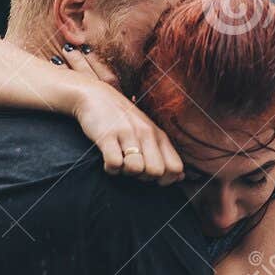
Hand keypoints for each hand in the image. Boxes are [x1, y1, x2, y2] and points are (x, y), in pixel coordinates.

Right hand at [62, 46, 183, 183]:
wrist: (93, 95)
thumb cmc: (123, 119)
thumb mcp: (148, 132)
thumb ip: (165, 153)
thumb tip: (181, 177)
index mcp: (158, 135)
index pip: (175, 168)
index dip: (165, 179)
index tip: (151, 176)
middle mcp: (146, 133)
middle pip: (156, 172)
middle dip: (143, 177)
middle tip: (132, 168)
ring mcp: (127, 133)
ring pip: (136, 169)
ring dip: (125, 172)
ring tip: (119, 162)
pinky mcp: (107, 135)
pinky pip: (114, 164)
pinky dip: (110, 169)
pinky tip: (107, 161)